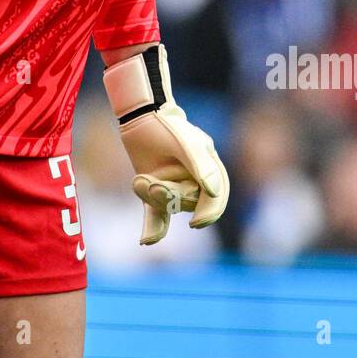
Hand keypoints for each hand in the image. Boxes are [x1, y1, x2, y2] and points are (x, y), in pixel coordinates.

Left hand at [103, 44, 228, 244]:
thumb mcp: (186, 143)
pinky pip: (156, 216)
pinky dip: (153, 230)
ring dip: (151, 197)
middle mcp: (194, 181)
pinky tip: (145, 242)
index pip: (216, 199)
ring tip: (140, 179)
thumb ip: (200, 165)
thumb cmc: (167, 126)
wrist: (140, 115)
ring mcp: (174, 187)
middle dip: (169, 196)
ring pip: (168, 207)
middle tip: (150, 182)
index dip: (209, 213)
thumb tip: (213, 191)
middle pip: (188, 204)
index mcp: (210, 170)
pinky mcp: (154, 189)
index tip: (196, 223)